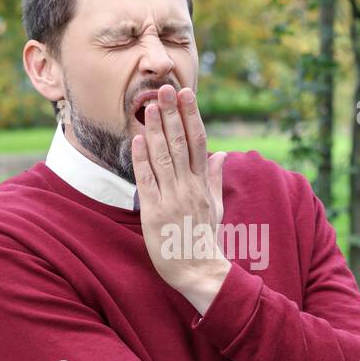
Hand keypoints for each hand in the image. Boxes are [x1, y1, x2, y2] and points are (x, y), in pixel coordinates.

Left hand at [131, 85, 229, 314]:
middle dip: (172, 114)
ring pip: (163, 157)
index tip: (186, 94)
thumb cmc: (205, 239)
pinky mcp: (155, 212)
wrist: (199, 272)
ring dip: (155, 130)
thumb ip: (216, 179)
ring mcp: (173, 198)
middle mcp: (189, 187)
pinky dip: (142, 159)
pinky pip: (148, 180)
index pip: (198, 142)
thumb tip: (221, 154)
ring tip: (148, 106)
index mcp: (203, 184)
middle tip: (164, 89)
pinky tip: (137, 140)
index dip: (191, 116)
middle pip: (180, 143)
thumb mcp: (216, 207)